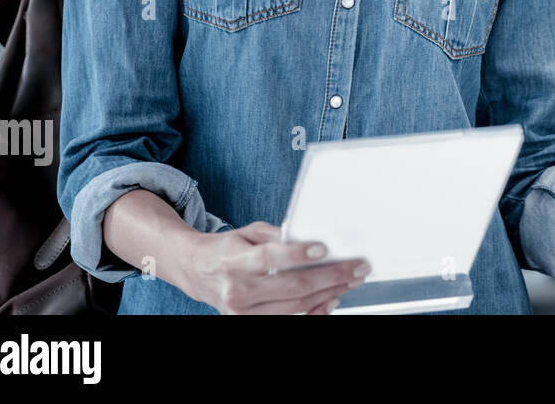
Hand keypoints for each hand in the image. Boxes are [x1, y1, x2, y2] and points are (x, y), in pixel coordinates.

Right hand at [178, 220, 371, 314]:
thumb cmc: (227, 249)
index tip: (324, 248)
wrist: (198, 272)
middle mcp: (239, 290)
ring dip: (330, 292)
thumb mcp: (248, 232)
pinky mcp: (250, 322)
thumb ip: (278, 235)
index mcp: (235, 261)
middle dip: (331, 276)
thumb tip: (311, 237)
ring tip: (351, 280)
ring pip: (297, 305)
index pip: (270, 258)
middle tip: (356, 267)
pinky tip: (332, 299)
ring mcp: (244, 312)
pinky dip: (315, 310)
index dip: (299, 254)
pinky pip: (290, 318)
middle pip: (293, 286)